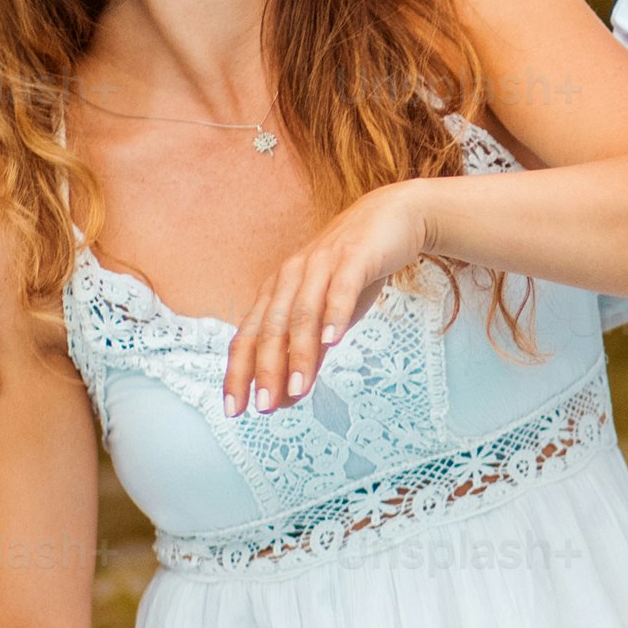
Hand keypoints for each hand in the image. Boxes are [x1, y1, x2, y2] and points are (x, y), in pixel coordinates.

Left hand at [221, 181, 437, 415]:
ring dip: (299, 353)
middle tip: (265, 406)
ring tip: (299, 388)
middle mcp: (291, 277)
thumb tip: (288, 395)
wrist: (393, 218)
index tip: (234, 409)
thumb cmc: (356, 271)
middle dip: (266, 370)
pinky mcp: (353, 257)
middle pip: (271, 329)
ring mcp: (321, 265)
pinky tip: (333, 341)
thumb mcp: (328, 316)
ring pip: (303, 314)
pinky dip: (334, 315)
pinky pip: (340, 289)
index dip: (238, 372)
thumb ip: (308, 352)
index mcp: (277, 292)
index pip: (248, 336)